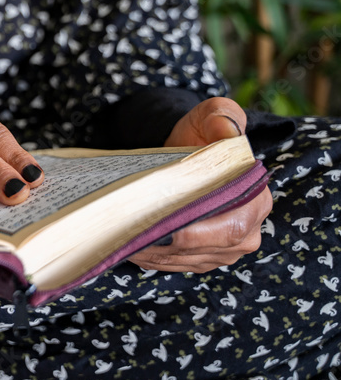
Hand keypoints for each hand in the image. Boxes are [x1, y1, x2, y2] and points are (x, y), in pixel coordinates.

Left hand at [128, 97, 272, 272]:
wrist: (189, 150)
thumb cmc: (203, 132)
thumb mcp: (213, 115)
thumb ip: (222, 118)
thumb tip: (226, 133)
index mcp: (255, 200)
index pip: (229, 227)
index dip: (195, 232)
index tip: (163, 228)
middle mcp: (246, 231)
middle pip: (204, 248)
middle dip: (166, 244)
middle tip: (131, 235)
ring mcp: (225, 250)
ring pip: (185, 259)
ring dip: (153, 253)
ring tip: (123, 240)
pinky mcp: (203, 257)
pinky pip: (176, 265)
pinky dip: (151, 258)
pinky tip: (129, 247)